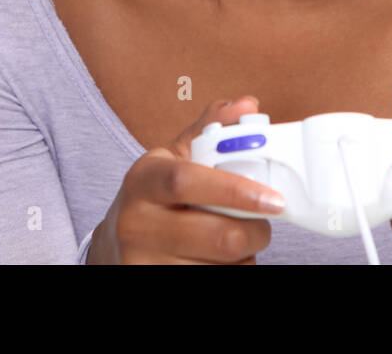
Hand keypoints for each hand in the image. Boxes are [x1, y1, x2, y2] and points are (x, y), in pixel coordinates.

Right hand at [86, 97, 285, 263]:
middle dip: (255, 231)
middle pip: (217, 235)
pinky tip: (219, 260)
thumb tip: (247, 106)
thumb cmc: (157, 198)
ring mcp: (142, 261)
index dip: (236, 190)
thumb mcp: (175, 159)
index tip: (274, 199)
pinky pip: (214, 283)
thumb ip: (212, 130)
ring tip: (234, 238)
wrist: (118, 247)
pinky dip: (230, 272)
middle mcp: (135, 223)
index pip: (187, 181)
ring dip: (243, 256)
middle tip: (264, 222)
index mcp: (142, 179)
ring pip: (221, 267)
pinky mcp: (152, 284)